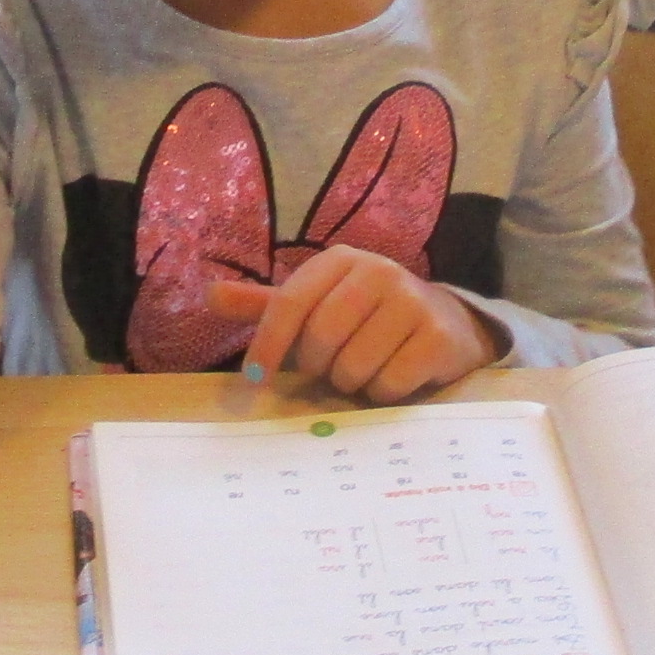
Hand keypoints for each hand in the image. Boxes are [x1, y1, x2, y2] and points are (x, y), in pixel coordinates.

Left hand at [204, 247, 498, 402]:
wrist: (445, 324)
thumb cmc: (366, 319)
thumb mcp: (317, 306)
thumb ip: (267, 305)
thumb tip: (210, 296)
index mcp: (341, 260)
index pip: (290, 302)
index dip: (267, 344)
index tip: (254, 379)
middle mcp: (379, 271)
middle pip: (321, 337)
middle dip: (318, 367)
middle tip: (330, 369)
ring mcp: (413, 302)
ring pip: (354, 365)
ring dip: (351, 383)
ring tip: (364, 370)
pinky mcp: (438, 337)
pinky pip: (389, 383)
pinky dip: (382, 393)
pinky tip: (394, 378)